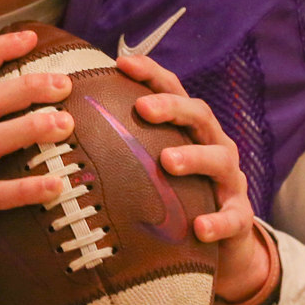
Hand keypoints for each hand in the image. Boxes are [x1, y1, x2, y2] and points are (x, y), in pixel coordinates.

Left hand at [118, 53, 269, 304]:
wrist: (225, 241)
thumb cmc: (180, 195)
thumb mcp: (156, 167)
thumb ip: (126, 146)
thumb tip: (64, 127)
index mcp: (192, 129)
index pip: (174, 91)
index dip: (151, 74)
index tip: (121, 63)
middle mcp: (215, 146)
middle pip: (200, 115)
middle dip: (172, 107)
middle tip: (143, 108)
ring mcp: (230, 181)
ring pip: (220, 159)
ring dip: (194, 157)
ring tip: (167, 161)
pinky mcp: (240, 217)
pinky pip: (234, 218)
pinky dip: (218, 221)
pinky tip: (200, 227)